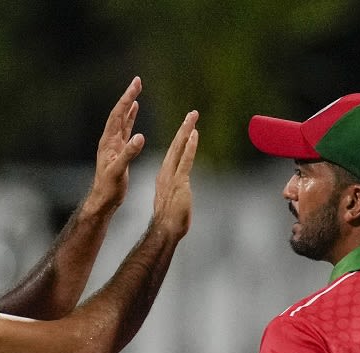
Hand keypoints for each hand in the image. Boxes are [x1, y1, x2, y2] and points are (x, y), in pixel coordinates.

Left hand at [87, 77, 147, 212]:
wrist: (103, 199)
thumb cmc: (109, 187)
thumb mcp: (118, 170)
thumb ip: (129, 153)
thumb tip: (140, 137)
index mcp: (108, 141)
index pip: (118, 114)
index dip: (127, 99)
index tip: (136, 85)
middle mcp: (109, 139)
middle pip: (119, 113)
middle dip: (128, 96)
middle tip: (137, 81)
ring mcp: (114, 144)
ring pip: (122, 119)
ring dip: (129, 105)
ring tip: (136, 91)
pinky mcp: (119, 150)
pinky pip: (125, 129)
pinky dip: (130, 118)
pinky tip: (134, 112)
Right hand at [151, 109, 199, 239]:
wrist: (164, 230)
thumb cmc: (170, 222)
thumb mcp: (175, 203)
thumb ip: (178, 193)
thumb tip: (183, 193)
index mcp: (164, 177)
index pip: (174, 154)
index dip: (180, 140)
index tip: (187, 128)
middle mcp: (166, 173)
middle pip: (176, 145)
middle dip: (184, 128)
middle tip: (191, 114)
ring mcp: (172, 176)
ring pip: (179, 148)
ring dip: (186, 131)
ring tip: (192, 116)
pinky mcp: (180, 181)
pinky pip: (186, 160)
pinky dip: (190, 146)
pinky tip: (194, 134)